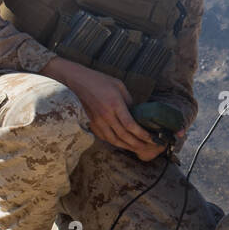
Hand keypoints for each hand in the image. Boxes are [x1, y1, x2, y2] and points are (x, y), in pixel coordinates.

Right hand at [41, 57, 168, 160]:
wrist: (77, 81)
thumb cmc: (99, 80)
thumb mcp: (119, 85)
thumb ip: (129, 100)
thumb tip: (137, 113)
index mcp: (115, 104)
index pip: (130, 125)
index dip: (142, 134)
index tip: (151, 138)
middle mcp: (106, 115)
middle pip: (123, 136)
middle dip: (137, 144)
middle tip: (148, 147)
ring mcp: (97, 121)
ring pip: (114, 140)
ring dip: (127, 146)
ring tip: (138, 149)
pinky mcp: (92, 123)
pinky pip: (105, 137)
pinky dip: (115, 143)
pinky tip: (123, 144)